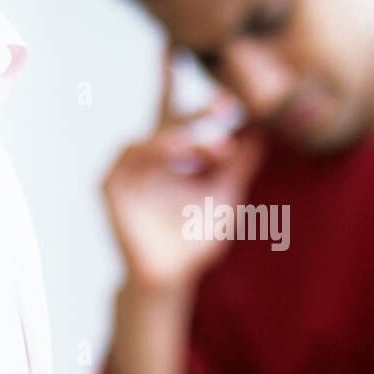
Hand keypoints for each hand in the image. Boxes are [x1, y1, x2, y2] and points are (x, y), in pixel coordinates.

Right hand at [103, 50, 263, 290]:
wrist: (173, 276)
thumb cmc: (197, 237)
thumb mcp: (226, 194)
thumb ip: (240, 163)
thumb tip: (261, 128)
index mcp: (174, 154)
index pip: (181, 113)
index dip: (199, 97)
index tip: (232, 96)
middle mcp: (150, 155)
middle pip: (170, 119)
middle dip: (196, 111)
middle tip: (224, 105)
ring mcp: (129, 169)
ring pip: (152, 137)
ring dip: (178, 134)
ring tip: (200, 141)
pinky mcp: (113, 185)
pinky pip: (128, 156)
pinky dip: (151, 148)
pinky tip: (175, 148)